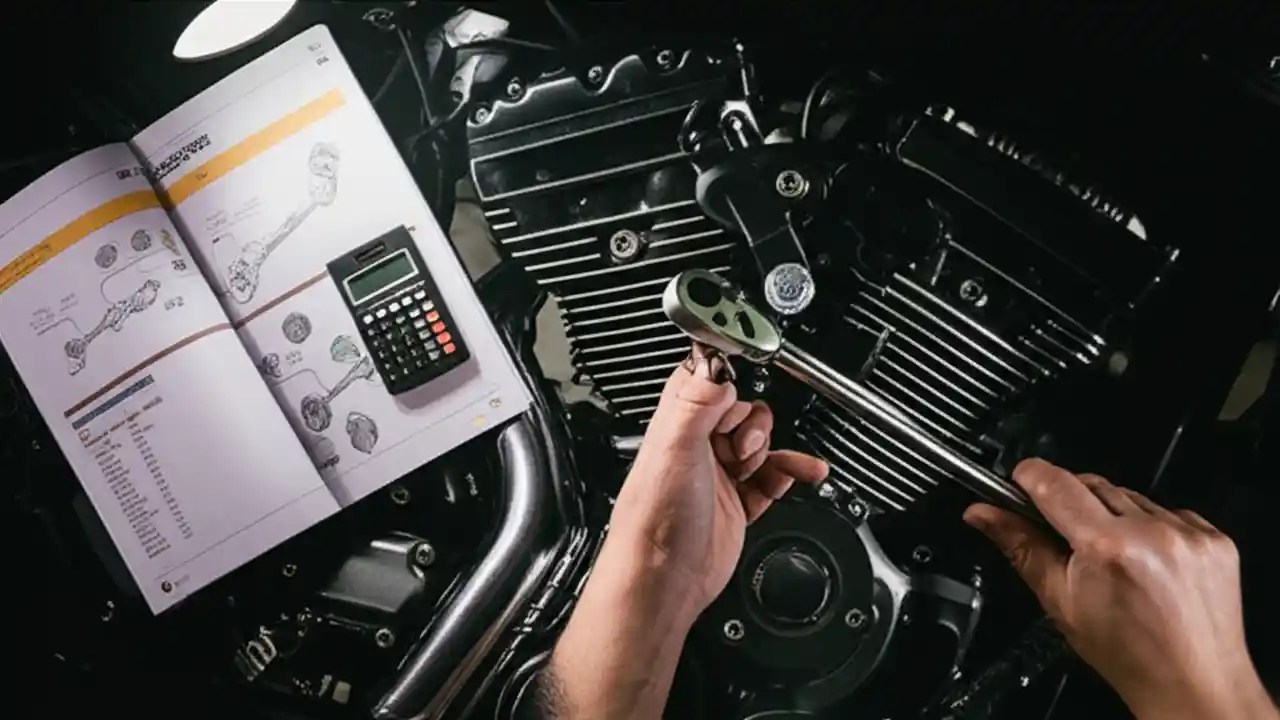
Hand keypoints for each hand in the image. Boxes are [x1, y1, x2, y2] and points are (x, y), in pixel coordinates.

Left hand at [542, 357, 827, 718]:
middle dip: (754, 423)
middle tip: (744, 445)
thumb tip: (715, 369)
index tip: (742, 383)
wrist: (664, 580)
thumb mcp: (673, 447)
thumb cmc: (654, 520)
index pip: (704, 382)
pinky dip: (791, 473)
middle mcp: (696, 447)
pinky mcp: (737, 504)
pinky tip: (805, 471)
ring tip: (762, 463)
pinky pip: (772, 480)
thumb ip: (694, 403)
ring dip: (775, 448)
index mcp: (676, 426)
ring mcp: (718, 476)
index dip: (727, 380)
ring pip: (761, 445)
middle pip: (741, 412)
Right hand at [965, 459, 1276, 719]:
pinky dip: (1150, 527)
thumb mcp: (1059, 602)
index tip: (1018, 482)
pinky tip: (1145, 561)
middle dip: (1071, 503)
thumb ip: (1020, 547)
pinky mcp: (1213, 537)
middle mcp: (1152, 532)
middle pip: (1092, 484)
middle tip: (1066, 540)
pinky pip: (1167, 511)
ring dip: (1112, 516)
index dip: (1029, 477)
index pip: (1056, 483)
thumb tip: (982, 514)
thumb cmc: (1126, 654)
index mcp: (1107, 547)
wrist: (1192, 682)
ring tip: (1113, 560)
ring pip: (1129, 496)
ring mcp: (1188, 533)